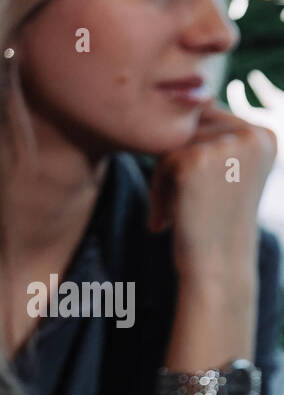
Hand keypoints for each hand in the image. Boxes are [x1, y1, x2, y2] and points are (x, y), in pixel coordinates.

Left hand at [149, 105, 276, 286]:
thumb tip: (196, 98)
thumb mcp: (228, 176)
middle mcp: (253, 133)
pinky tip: (166, 219)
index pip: (210, 121)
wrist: (215, 267)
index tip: (198, 195)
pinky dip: (156, 190)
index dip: (192, 157)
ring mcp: (226, 144)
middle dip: (175, 166)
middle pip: (190, 129)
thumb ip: (218, 139)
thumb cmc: (216, 226)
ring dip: (164, 178)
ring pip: (173, 144)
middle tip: (179, 207)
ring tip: (174, 212)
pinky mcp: (196, 159)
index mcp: (266, 134)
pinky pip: (160, 161)